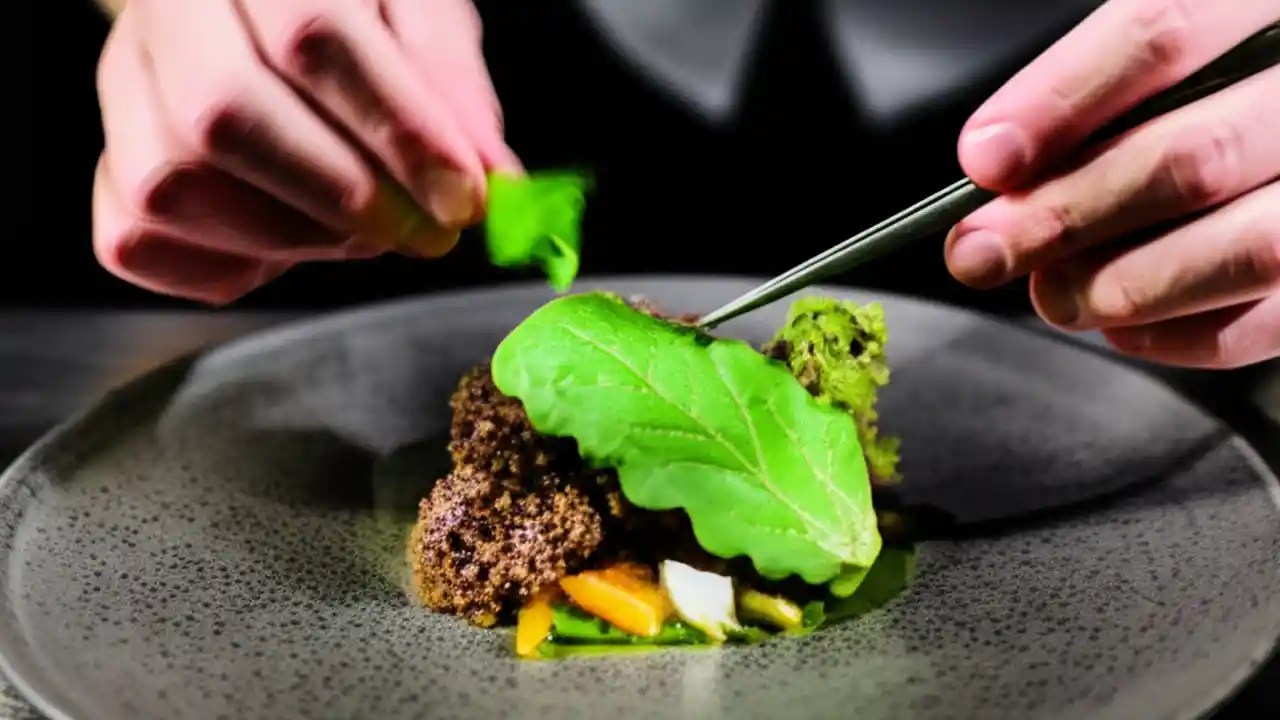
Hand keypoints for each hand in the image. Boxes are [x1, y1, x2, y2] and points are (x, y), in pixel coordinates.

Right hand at [93, 0, 519, 304]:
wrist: (260, 10)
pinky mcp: (107, 168)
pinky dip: (227, 267)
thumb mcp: (418, 10)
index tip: (464, 198)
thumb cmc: (354, 8)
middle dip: (345, 197)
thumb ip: (453, 85)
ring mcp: (122, 93)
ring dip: (292, 238)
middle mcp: (165, 18)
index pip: (312, 33)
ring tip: (364, 232)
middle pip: (223, 115)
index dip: (397, 130)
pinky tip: (290, 245)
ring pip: (173, 187)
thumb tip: (494, 182)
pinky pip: (135, 241)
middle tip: (424, 232)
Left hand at [946, 0, 1278, 368]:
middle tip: (986, 250)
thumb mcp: (1170, 62)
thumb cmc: (1213, 98)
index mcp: (1267, 7)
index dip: (1060, 101)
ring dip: (1122, 285)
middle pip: (1194, 158)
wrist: (1275, 137)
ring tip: (1051, 292)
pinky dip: (1178, 332)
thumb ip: (1096, 99)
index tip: (985, 160)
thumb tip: (997, 169)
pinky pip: (1270, 318)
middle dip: (1066, 216)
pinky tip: (1122, 321)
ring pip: (1247, 249)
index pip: (1165, 32)